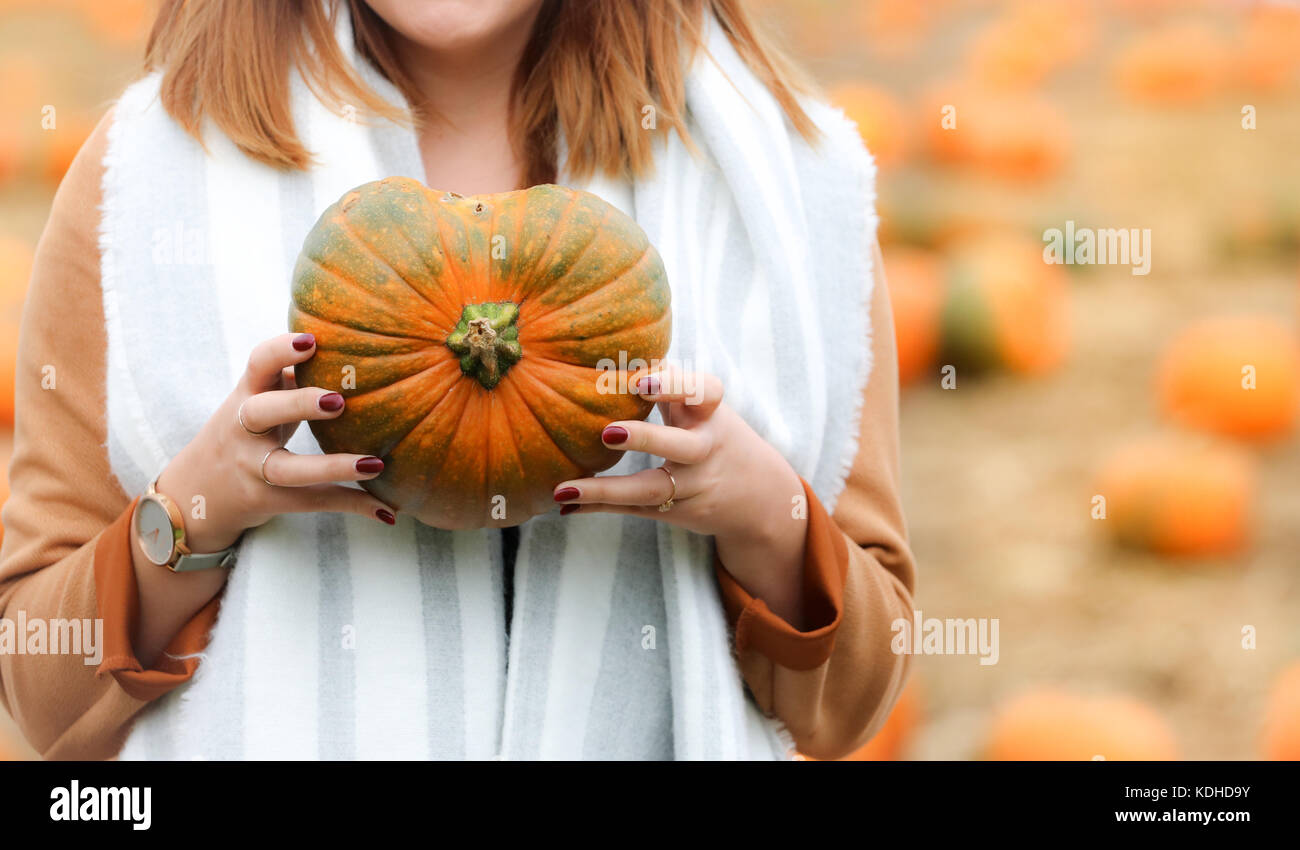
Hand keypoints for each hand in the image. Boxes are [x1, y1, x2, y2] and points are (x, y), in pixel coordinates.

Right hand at [154, 332, 396, 553]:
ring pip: (289, 469)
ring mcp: (253, 468)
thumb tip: (349, 349)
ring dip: (334, 466)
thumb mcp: (257, 400)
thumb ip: (290, 377)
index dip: (280, 350)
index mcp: (246, 397)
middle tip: (338, 400)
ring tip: (375, 464)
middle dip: (296, 403)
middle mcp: (243, 431)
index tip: (311, 340)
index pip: (257, 365)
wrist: (195, 493)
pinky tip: (387, 509)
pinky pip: (314, 502)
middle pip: (261, 413)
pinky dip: (352, 505)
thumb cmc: (244, 432)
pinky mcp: (269, 500)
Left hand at [551, 367, 808, 625]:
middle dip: (646, 439)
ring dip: (605, 489)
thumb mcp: (704, 406)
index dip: (673, 386)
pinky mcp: (678, 511)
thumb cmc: (715, 434)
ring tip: (564, 488)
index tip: (640, 382)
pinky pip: (635, 509)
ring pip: (650, 489)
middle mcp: (705, 449)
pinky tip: (566, 504)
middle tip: (607, 432)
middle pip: (680, 446)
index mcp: (711, 413)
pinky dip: (599, 506)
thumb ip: (670, 382)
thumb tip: (622, 345)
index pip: (702, 392)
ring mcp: (693, 485)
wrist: (759, 496)